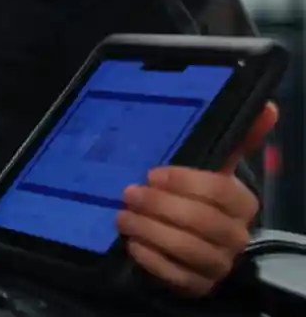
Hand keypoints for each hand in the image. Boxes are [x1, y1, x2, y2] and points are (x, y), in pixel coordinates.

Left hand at [118, 102, 277, 296]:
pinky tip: (131, 244)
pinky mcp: (196, 286)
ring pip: (187, 249)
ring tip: (122, 217)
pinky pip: (174, 275)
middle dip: (159, 205)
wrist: (184, 239)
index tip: (152, 173)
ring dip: (150, 230)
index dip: (184, 181)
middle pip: (201, 221)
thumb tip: (269, 105)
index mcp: (242, 204)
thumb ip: (236, 138)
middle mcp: (236, 237)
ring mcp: (218, 265)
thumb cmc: (193, 195)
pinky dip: (150, 258)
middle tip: (128, 193)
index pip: (220, 190)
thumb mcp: (210, 165)